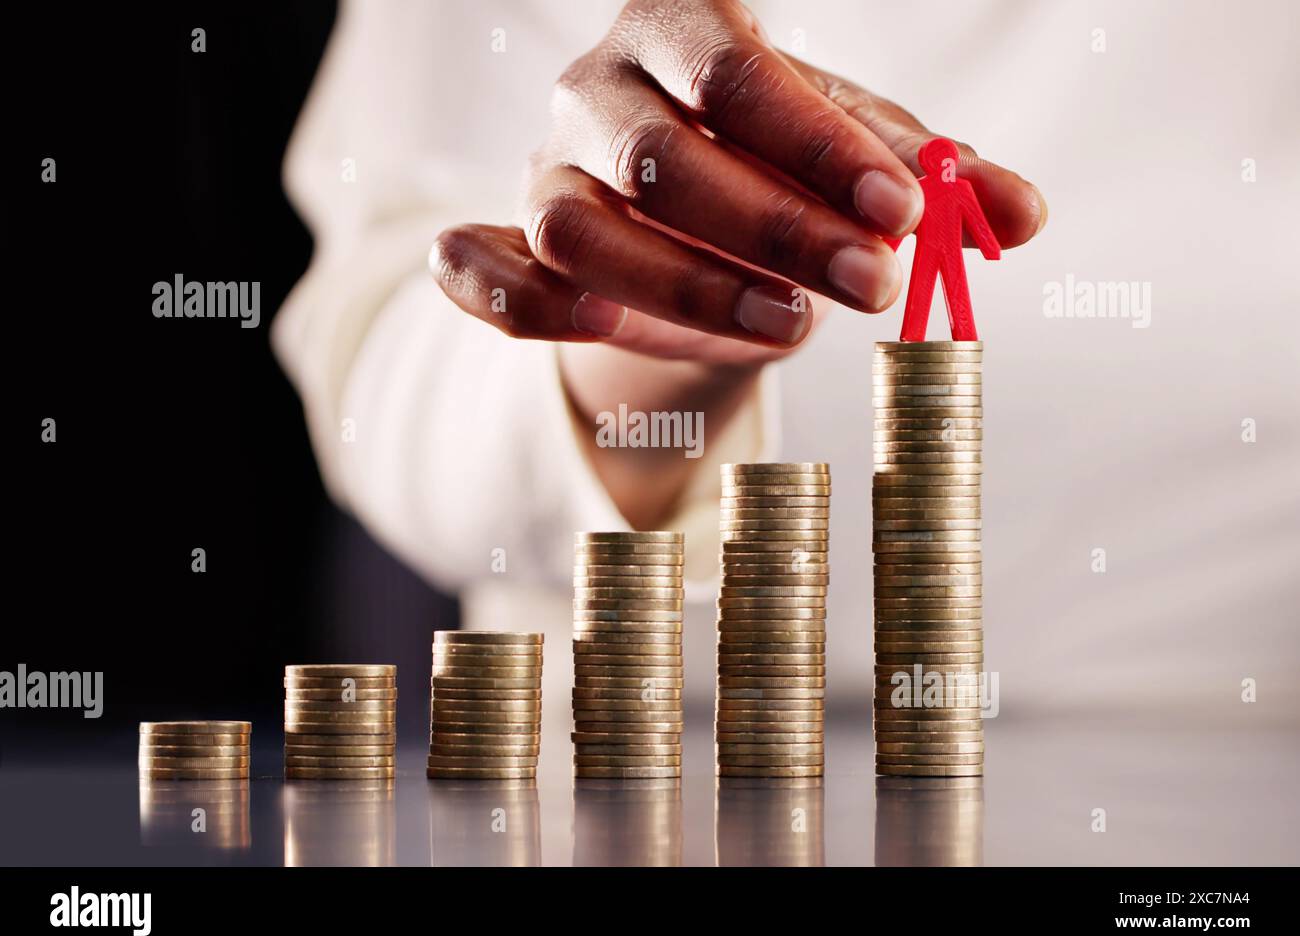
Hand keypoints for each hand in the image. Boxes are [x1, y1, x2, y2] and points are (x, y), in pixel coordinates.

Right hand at [430, 0, 1045, 366]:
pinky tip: (603, 329)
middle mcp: (597, 92)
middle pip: (661, 156)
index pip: (736, 70)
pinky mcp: (506, 248)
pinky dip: (520, 306)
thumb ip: (932, 178)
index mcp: (682, 30)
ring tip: (791, 329)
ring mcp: (540, 172)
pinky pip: (481, 276)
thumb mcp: (858, 163)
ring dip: (685, 289)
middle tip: (871, 286)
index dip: (817, 146)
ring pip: (578, 231)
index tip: (901, 215)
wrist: (687, 224)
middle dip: (773, 230)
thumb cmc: (779, 173)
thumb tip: (1021, 214)